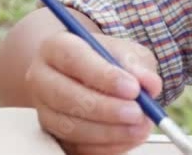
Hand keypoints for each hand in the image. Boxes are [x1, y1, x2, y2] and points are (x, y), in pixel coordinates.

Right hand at [26, 31, 162, 154]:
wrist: (87, 75)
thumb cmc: (106, 60)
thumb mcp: (125, 52)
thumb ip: (137, 65)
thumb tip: (149, 84)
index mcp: (56, 47)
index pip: (74, 59)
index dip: (104, 76)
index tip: (133, 88)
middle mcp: (42, 78)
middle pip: (66, 96)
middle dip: (106, 108)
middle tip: (138, 112)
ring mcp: (44, 110)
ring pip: (70, 126)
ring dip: (109, 131)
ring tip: (140, 126)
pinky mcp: (52, 135)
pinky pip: (76, 147)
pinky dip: (106, 146)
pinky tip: (129, 137)